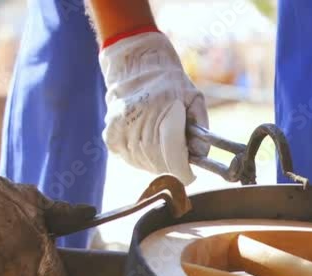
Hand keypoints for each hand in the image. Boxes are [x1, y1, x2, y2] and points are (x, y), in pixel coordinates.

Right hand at [100, 31, 208, 184]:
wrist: (135, 63)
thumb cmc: (171, 82)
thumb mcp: (195, 99)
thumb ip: (201, 130)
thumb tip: (200, 157)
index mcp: (163, 113)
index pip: (173, 156)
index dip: (184, 172)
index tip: (191, 175)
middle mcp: (139, 122)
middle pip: (160, 164)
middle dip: (173, 166)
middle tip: (180, 158)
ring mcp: (121, 130)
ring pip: (144, 164)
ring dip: (157, 162)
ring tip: (163, 144)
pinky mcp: (110, 135)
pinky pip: (129, 159)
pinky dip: (141, 158)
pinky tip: (148, 143)